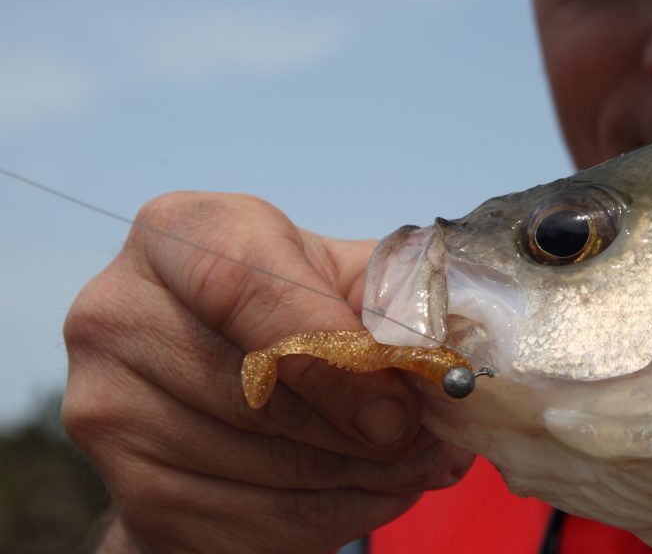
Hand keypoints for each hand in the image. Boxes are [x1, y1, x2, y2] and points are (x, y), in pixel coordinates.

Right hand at [62, 192, 472, 552]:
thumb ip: (395, 299)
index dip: (332, 355)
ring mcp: (105, 404)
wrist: (216, 365)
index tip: (402, 406)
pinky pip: (242, 523)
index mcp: (179, 233)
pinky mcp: (124, 486)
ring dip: (356, 478)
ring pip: (257, 464)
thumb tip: (442, 358)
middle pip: (255, 391)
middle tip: (429, 445)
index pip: (245, 288)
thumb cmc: (295, 304)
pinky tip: (368, 493)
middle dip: (361, 430)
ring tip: (411, 465)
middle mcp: (117, 310)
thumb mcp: (344, 275)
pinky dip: (325, 518)